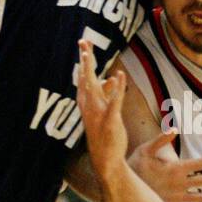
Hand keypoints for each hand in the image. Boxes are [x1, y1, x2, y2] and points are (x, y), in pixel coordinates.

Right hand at [76, 39, 126, 180]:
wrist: (106, 159)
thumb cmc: (105, 135)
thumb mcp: (105, 111)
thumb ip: (107, 94)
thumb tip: (109, 79)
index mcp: (87, 104)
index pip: (84, 78)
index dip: (84, 60)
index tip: (83, 43)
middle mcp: (90, 106)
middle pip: (85, 78)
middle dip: (84, 59)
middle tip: (82, 41)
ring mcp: (98, 113)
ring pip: (93, 87)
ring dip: (91, 70)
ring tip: (89, 53)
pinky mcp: (110, 121)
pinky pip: (113, 101)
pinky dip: (116, 88)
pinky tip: (119, 75)